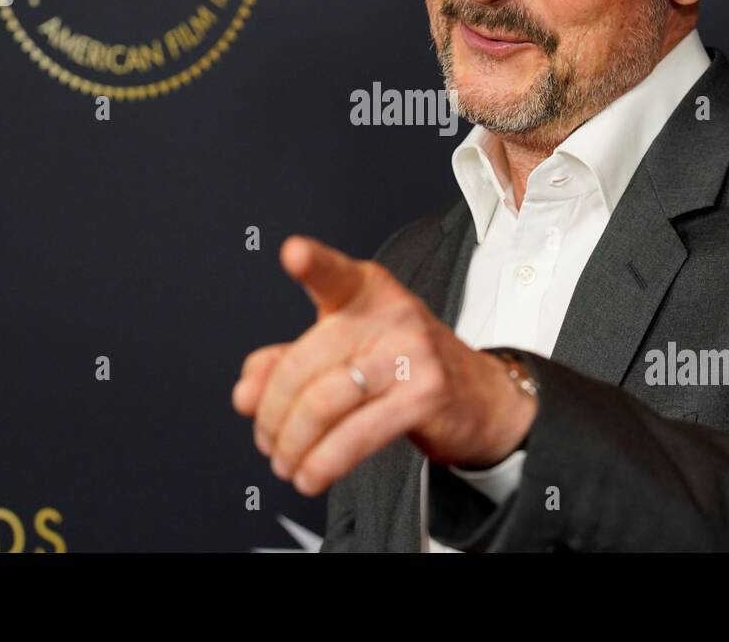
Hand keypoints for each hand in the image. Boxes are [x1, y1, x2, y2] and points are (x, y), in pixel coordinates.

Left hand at [231, 234, 537, 495]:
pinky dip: (324, 462)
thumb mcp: (345, 350)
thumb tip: (246, 393)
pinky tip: (312, 474)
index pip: (333, 274)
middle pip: (304, 363)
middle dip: (272, 413)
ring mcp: (412, 352)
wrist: (481, 396)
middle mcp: (390, 313)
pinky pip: (357, 435)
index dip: (312, 262)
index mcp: (364, 290)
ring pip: (324, 403)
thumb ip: (288, 362)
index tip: (292, 254)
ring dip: (293, 444)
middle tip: (266, 439)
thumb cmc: (403, 365)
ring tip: (285, 462)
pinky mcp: (427, 395)